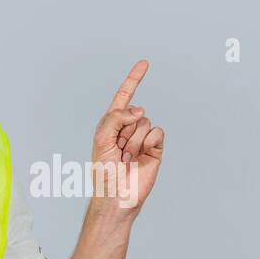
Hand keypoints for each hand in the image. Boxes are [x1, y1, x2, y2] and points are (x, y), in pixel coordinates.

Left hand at [92, 59, 164, 213]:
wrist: (117, 195)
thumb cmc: (104, 170)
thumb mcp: (102, 138)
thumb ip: (116, 117)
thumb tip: (140, 109)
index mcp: (112, 123)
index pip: (124, 96)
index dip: (134, 79)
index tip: (145, 63)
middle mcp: (129, 128)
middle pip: (135, 112)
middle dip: (126, 129)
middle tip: (118, 150)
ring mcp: (143, 138)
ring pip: (146, 122)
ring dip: (135, 140)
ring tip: (127, 158)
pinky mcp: (156, 149)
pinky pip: (157, 133)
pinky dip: (148, 143)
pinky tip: (141, 157)